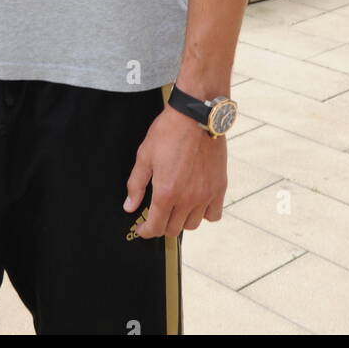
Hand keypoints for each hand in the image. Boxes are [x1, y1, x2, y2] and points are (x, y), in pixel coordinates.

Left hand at [123, 105, 226, 237]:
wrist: (196, 116)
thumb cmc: (168, 132)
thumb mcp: (145, 156)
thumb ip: (136, 185)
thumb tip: (129, 207)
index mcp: (166, 193)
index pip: (155, 227)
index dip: (146, 231)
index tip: (142, 229)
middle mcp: (187, 199)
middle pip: (173, 229)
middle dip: (161, 225)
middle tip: (157, 215)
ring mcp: (205, 195)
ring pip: (192, 225)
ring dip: (182, 221)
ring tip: (176, 207)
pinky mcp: (219, 188)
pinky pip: (214, 215)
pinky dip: (204, 214)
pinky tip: (196, 203)